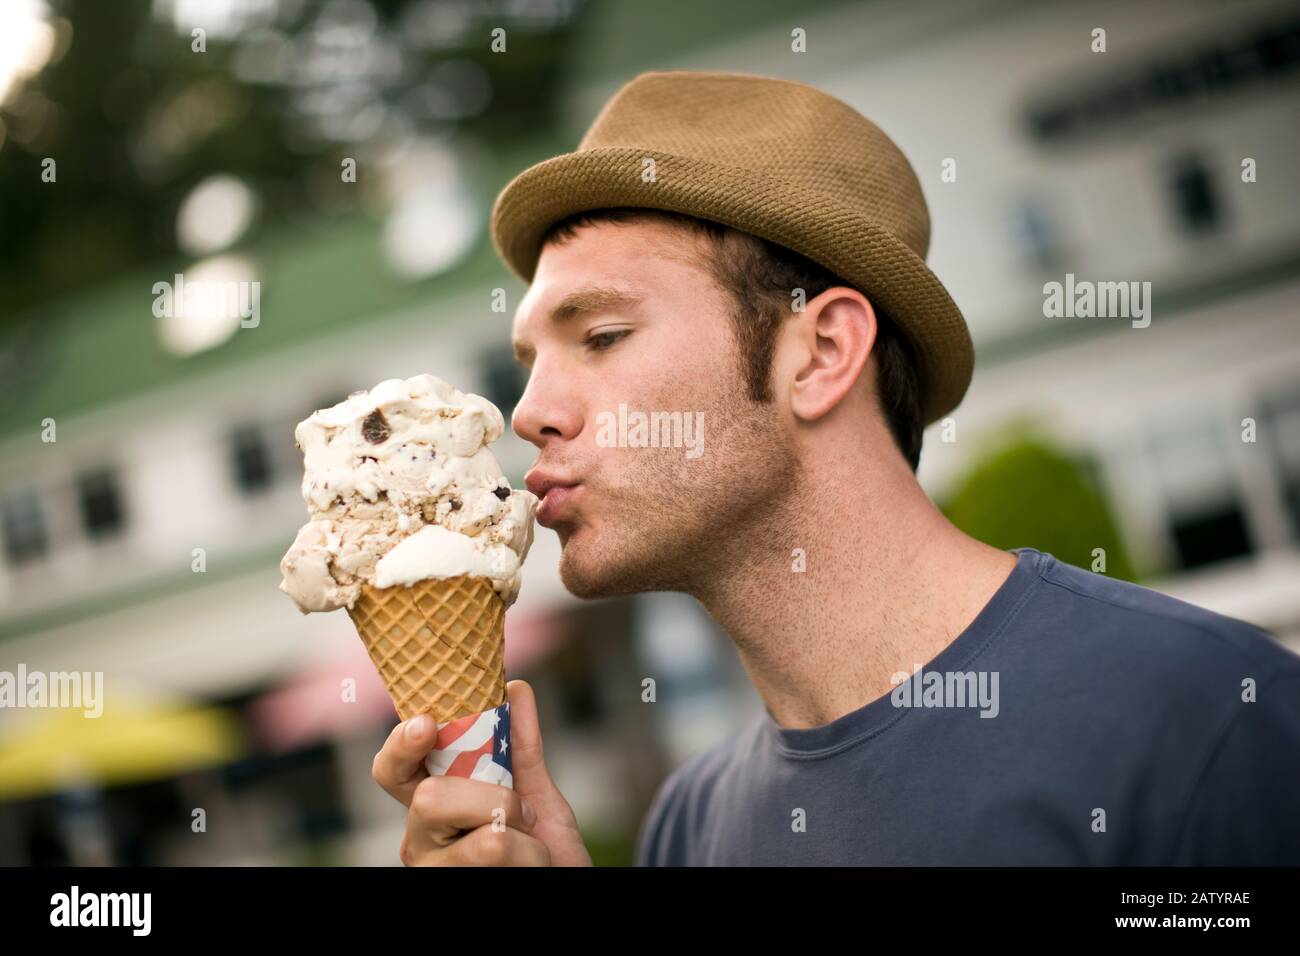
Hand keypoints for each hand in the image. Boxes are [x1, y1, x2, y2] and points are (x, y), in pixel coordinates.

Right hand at [371, 679, 592, 865]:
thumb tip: (514, 687)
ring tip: (535, 848)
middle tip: (524, 812)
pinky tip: (531, 867)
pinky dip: (532, 856)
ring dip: (524, 836)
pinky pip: (498, 855)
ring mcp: (435, 869)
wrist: (565, 883)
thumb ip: (519, 745)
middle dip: (491, 798)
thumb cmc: (541, 846)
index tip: (427, 723)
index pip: (393, 769)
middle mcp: (421, 838)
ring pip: (480, 838)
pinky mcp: (450, 887)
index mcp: (429, 803)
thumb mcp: (535, 793)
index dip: (400, 745)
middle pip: (430, 799)